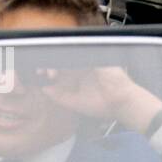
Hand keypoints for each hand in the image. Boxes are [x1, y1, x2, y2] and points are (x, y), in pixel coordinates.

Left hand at [40, 65, 159, 132]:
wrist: (122, 105)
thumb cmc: (102, 106)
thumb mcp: (76, 103)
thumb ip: (60, 97)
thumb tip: (44, 89)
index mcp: (78, 76)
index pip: (60, 69)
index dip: (48, 70)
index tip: (38, 75)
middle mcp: (83, 68)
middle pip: (62, 60)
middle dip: (50, 65)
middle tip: (42, 72)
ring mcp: (90, 63)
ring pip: (70, 57)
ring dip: (59, 64)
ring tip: (51, 73)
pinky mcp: (98, 60)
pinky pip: (82, 56)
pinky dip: (71, 60)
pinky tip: (64, 66)